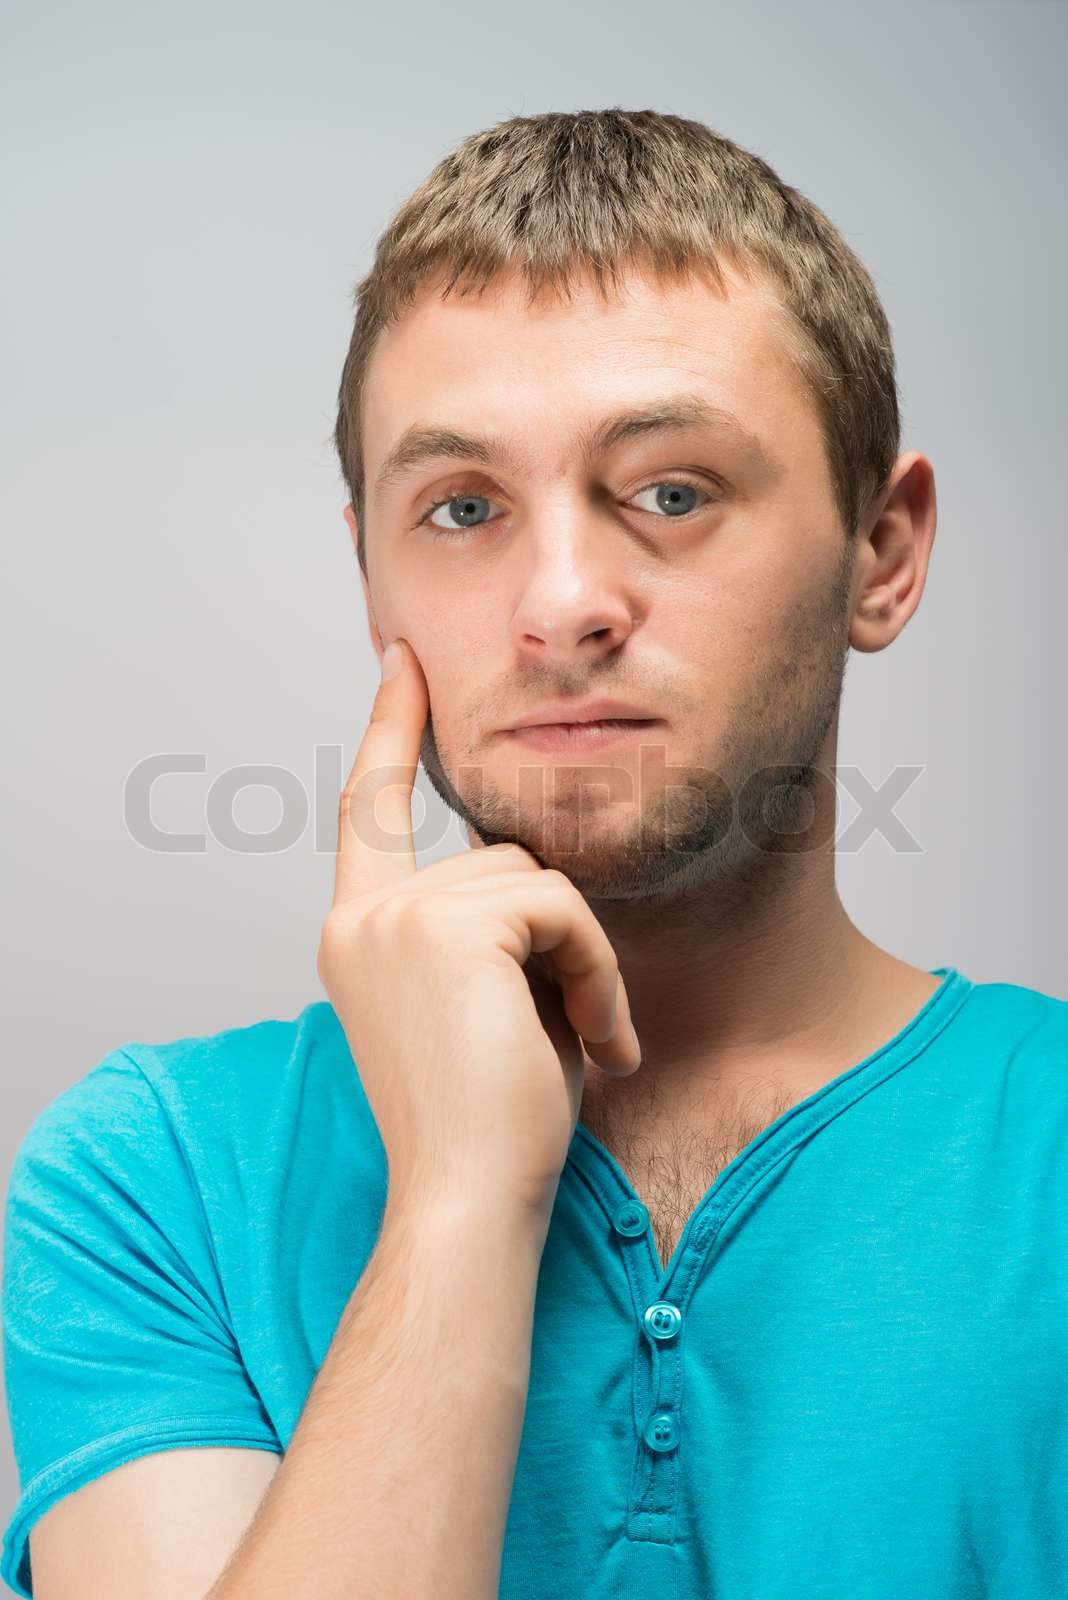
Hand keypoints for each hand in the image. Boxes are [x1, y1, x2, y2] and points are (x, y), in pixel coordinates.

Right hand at [316, 637, 641, 1218]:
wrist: (469, 1202)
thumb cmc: (491, 1122)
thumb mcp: (485, 1004)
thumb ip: (490, 926)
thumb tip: (529, 866)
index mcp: (358, 931)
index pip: (373, 806)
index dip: (391, 730)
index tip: (403, 662)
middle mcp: (362, 914)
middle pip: (500, 856)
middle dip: (557, 936)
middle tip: (585, 1029)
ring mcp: (396, 917)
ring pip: (538, 881)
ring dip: (584, 960)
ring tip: (591, 1043)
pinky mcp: (446, 927)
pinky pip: (561, 909)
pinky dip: (598, 971)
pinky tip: (599, 1042)